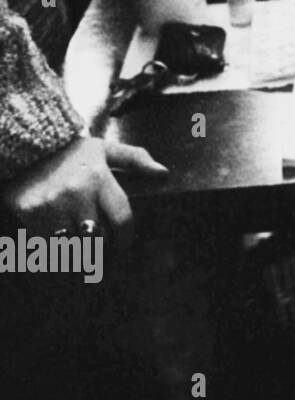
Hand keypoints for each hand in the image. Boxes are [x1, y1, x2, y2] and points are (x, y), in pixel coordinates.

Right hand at [1, 137, 168, 247]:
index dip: (125, 239)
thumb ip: (135, 160)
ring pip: (74, 246)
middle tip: (101, 248)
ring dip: (80, 252)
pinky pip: (49, 245)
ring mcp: (51, 207)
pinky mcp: (30, 216)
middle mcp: (77, 194)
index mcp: (99, 179)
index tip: (123, 245)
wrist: (25, 147)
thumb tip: (164, 174)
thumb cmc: (70, 153)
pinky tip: (59, 242)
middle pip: (99, 238)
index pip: (122, 219)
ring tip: (81, 247)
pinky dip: (56, 249)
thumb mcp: (104, 150)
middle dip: (102, 246)